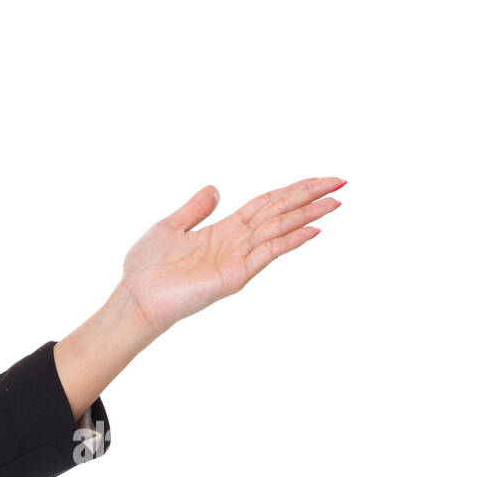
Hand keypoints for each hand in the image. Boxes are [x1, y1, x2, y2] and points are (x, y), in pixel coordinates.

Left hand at [118, 176, 344, 334]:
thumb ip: (195, 209)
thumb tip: (215, 188)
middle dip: (309, 196)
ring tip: (335, 201)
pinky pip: (267, 254)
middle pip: (279, 213)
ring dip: (307, 215)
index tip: (320, 178)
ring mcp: (238, 259)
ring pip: (279, 229)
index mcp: (224, 229)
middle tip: (342, 181)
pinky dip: (289, 241)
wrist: (135, 297)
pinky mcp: (234, 276)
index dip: (291, 190)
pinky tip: (313, 230)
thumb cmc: (147, 268)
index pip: (266, 204)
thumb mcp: (170, 226)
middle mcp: (237, 242)